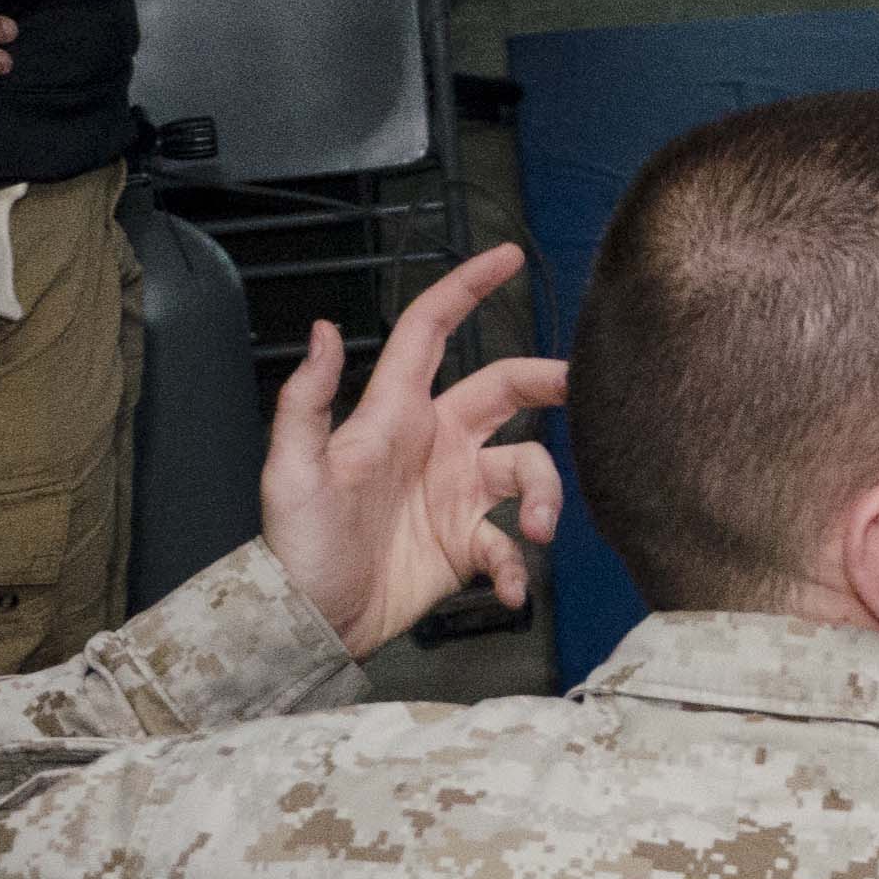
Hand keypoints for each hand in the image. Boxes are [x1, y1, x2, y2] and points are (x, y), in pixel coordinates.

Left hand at [259, 244, 569, 658]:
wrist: (311, 622)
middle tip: (588, 393)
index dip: (468, 288)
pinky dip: (517, 569)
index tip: (509, 256)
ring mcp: (457, 494)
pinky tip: (510, 592)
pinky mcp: (468, 544)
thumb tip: (324, 329)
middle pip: (507, 389)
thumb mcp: (291, 469)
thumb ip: (308, 401)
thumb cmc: (296, 542)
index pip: (433, 332)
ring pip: (528, 467)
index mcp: (395, 414)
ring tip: (538, 533)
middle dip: (550, 382)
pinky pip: (510, 545)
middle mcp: (437, 443)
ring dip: (544, 497)